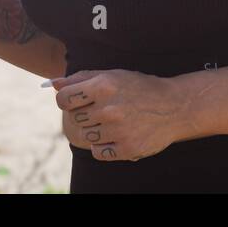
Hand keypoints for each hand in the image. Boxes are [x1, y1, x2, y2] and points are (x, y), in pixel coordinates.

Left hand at [50, 68, 188, 161]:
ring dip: (95, 130)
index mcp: (104, 85)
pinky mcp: (126, 149)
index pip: (64, 99)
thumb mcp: (112, 75)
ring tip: (112, 122)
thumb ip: (81, 78)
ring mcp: (118, 130)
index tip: (74, 101)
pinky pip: (98, 152)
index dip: (66, 100)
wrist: (174, 107)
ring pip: (86, 135)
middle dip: (84, 114)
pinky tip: (117, 135)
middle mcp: (109, 108)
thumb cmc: (139, 87)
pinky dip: (104, 146)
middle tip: (102, 110)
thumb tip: (53, 84)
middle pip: (75, 118)